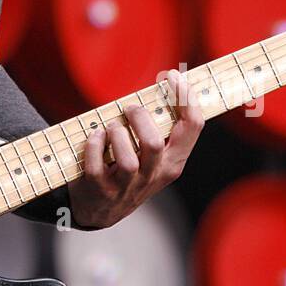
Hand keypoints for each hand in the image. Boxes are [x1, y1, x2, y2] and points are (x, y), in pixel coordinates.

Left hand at [67, 69, 203, 229]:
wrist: (98, 209)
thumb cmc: (126, 169)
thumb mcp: (151, 155)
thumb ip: (159, 127)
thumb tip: (164, 85)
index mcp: (172, 162)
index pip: (192, 127)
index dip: (185, 97)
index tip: (173, 76)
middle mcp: (153, 176)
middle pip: (154, 143)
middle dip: (139, 118)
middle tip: (129, 108)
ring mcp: (126, 186)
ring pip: (127, 160)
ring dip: (115, 134)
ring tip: (110, 127)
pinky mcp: (100, 190)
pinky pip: (96, 165)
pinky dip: (93, 145)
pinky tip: (94, 137)